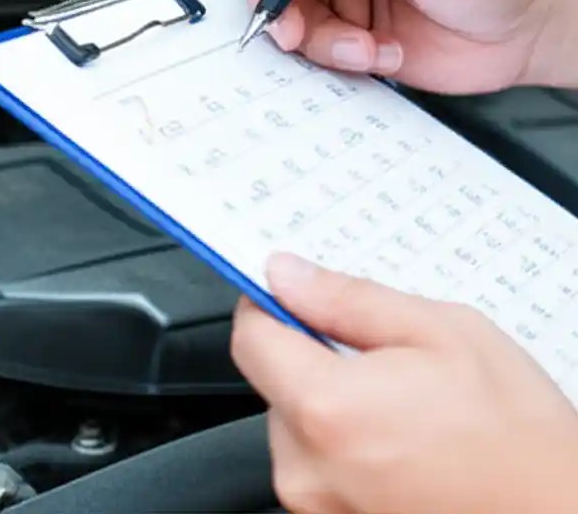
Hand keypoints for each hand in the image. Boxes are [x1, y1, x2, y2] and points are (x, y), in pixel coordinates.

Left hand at [231, 253, 577, 513]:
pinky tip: (403, 448)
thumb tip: (287, 274)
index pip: (249, 337)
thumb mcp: (444, 334)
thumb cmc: (517, 439)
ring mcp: (314, 504)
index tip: (291, 294)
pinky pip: (316, 468)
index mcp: (325, 408)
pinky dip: (346, 451)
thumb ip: (349, 300)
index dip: (269, 306)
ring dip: (332, 411)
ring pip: (295, 427)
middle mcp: (306, 466)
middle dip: (315, 363)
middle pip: (274, 385)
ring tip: (407, 415)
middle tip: (386, 365)